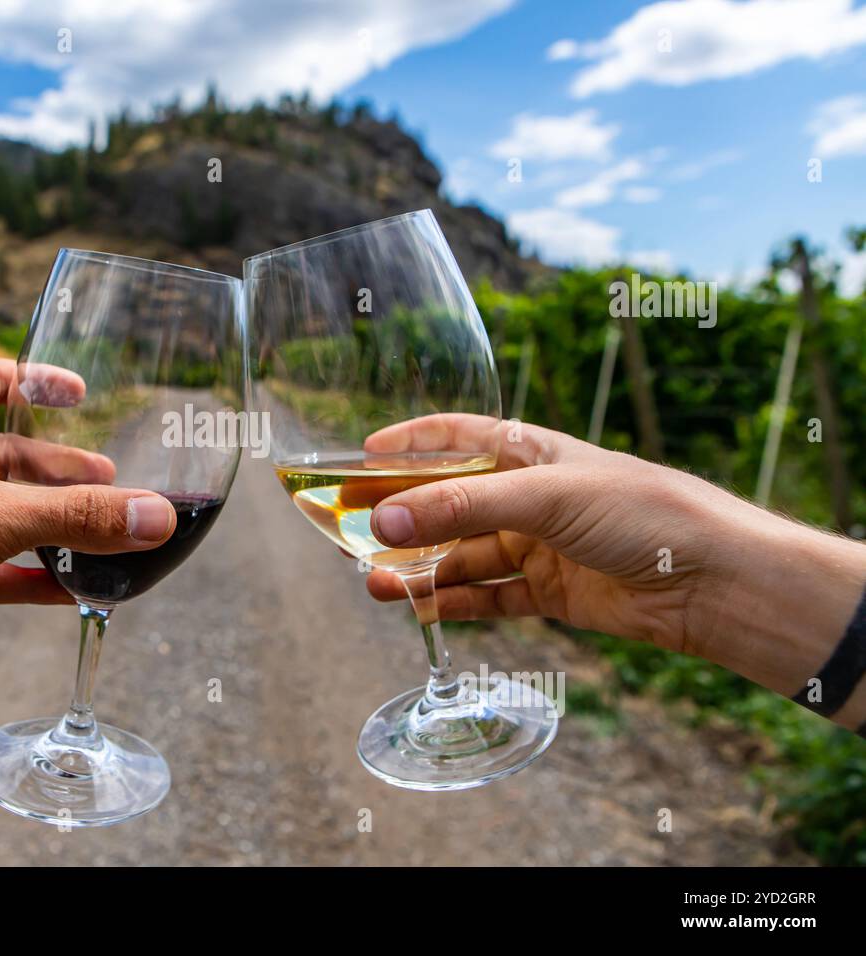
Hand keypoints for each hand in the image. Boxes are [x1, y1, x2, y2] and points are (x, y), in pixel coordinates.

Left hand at [0, 357, 177, 699]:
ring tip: (103, 538)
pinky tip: (67, 589)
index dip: (39, 382)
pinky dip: (23, 574)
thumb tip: (156, 516)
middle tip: (114, 488)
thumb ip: (75, 519)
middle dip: (60, 472)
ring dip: (47, 525)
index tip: (84, 394)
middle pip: (4, 455)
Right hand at [362, 415, 865, 703]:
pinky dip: (453, 604)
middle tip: (346, 533)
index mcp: (528, 453)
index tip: (358, 458)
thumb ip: (462, 508)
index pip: (454, 439)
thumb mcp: (545, 496)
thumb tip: (384, 524)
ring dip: (418, 570)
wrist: (711, 580)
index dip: (406, 445)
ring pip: (461, 557)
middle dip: (400, 519)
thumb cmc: (640, 511)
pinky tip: (419, 608)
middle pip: (447, 505)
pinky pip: (488, 598)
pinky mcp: (549, 594)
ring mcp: (536, 546)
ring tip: (372, 583)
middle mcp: (527, 497)